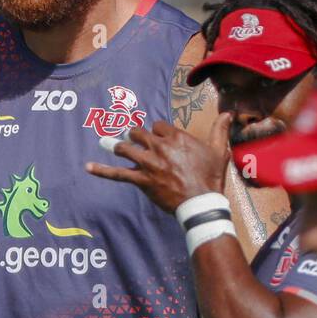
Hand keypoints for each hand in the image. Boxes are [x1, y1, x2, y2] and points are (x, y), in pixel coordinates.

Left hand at [85, 113, 230, 213]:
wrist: (201, 204)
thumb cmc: (211, 178)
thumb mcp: (219, 151)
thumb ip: (220, 130)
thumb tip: (228, 113)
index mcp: (176, 137)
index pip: (158, 126)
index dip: (157, 132)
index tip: (160, 140)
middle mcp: (159, 146)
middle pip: (138, 134)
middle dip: (135, 137)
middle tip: (133, 141)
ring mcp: (149, 163)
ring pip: (126, 148)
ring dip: (117, 146)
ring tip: (108, 144)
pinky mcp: (142, 180)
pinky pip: (117, 174)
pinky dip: (102, 170)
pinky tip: (88, 167)